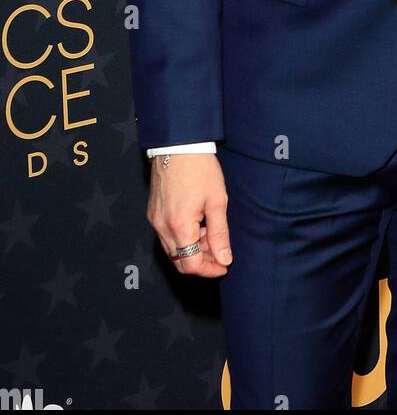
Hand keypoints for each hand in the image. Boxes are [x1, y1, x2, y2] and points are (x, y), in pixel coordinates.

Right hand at [147, 153, 231, 276]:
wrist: (178, 145)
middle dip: (202, 261)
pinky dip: (183, 238)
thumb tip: (225, 259)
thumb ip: (220, 234)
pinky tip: (198, 225)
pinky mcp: (153, 213)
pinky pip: (167, 237)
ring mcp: (155, 221)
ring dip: (192, 250)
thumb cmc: (199, 169)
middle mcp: (162, 227)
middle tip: (220, 253)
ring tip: (211, 235)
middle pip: (180, 261)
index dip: (209, 269)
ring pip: (173, 250)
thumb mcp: (217, 201)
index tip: (224, 265)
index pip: (191, 264)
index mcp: (179, 226)